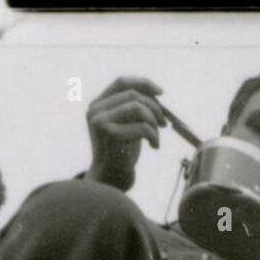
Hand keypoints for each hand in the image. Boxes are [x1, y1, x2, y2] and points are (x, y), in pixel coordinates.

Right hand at [86, 76, 165, 190]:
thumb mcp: (128, 125)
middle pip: (133, 95)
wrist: (112, 178)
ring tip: (156, 137)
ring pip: (138, 108)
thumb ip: (135, 108)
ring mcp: (100, 120)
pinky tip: (154, 146)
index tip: (161, 93)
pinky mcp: (109, 134)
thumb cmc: (123, 152)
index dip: (143, 83)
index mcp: (98, 104)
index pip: (121, 82)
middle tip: (164, 124)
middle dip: (154, 108)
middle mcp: (95, 109)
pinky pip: (142, 127)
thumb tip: (157, 93)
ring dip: (154, 123)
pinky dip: (154, 136)